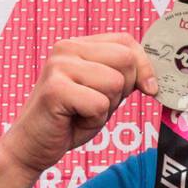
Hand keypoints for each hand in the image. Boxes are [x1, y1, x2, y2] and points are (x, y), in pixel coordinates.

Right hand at [0, 32, 158, 178]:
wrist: (32, 146)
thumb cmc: (69, 120)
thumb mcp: (103, 93)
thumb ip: (124, 77)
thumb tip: (155, 77)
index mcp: (79, 45)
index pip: (126, 41)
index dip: (144, 67)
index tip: (148, 89)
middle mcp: (67, 48)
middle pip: (126, 60)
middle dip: (123, 90)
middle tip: (97, 105)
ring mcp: (59, 66)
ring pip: (115, 83)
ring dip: (106, 108)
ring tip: (82, 113)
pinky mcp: (55, 89)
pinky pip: (99, 104)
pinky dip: (93, 120)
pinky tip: (73, 121)